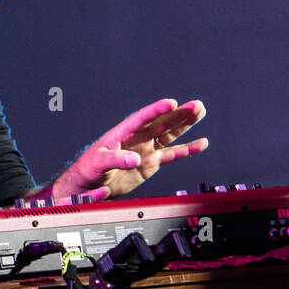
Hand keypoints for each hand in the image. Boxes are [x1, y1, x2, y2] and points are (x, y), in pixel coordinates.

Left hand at [50, 98, 207, 202]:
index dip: (157, 110)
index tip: (171, 103)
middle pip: (161, 123)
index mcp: (123, 133)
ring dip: (185, 125)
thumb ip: (115, 160)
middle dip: (178, 114)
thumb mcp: (98, 163)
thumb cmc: (88, 169)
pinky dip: (186, 150)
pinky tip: (200, 144)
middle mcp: (137, 138)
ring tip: (200, 112)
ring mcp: (145, 150)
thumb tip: (133, 159)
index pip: (142, 118)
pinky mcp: (150, 163)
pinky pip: (171, 155)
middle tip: (196, 106)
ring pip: (169, 134)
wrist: (88, 185)